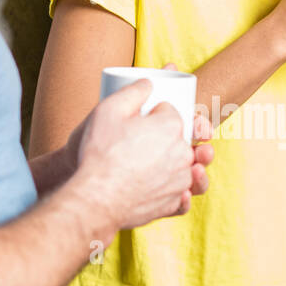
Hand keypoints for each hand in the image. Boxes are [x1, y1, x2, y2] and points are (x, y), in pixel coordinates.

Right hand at [71, 74, 206, 237]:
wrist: (96, 197)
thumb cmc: (100, 152)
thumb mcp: (109, 109)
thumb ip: (134, 91)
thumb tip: (149, 82)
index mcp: (171, 125)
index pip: (172, 111)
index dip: (157, 112)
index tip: (144, 117)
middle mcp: (183, 152)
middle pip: (184, 138)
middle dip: (172, 135)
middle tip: (155, 137)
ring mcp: (181, 180)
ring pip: (188, 166)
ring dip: (184, 162)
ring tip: (169, 161)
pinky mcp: (174, 202)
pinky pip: (183, 193)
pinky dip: (179, 190)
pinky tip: (172, 188)